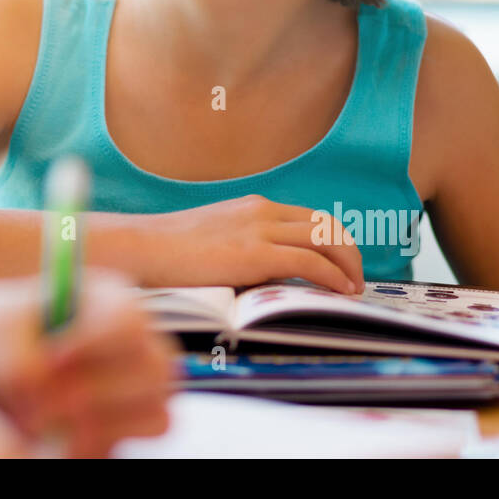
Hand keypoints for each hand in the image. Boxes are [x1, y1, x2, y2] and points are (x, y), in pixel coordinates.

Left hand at [0, 271, 176, 456]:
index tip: (52, 358)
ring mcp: (133, 396)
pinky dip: (86, 448)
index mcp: (105, 301)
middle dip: (95, 390)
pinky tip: (47, 439)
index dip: (97, 339)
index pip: (130, 316)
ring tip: (35, 420)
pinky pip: (121, 451)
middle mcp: (130, 348)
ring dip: (96, 424)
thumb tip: (44, 384)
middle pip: (158, 370)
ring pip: (156, 416)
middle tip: (36, 404)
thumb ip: (19, 354)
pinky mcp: (118, 437)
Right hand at [131, 194, 363, 291]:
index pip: (312, 218)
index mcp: (255, 206)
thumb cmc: (170, 251)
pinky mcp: (254, 254)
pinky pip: (309, 262)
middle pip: (328, 225)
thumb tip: (271, 273)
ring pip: (326, 240)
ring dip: (348, 266)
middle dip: (350, 252)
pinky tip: (339, 291)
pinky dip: (332, 276)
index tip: (343, 265)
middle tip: (356, 279)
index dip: (336, 242)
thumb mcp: (217, 239)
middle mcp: (263, 211)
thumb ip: (246, 246)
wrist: (143, 246)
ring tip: (353, 289)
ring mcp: (259, 230)